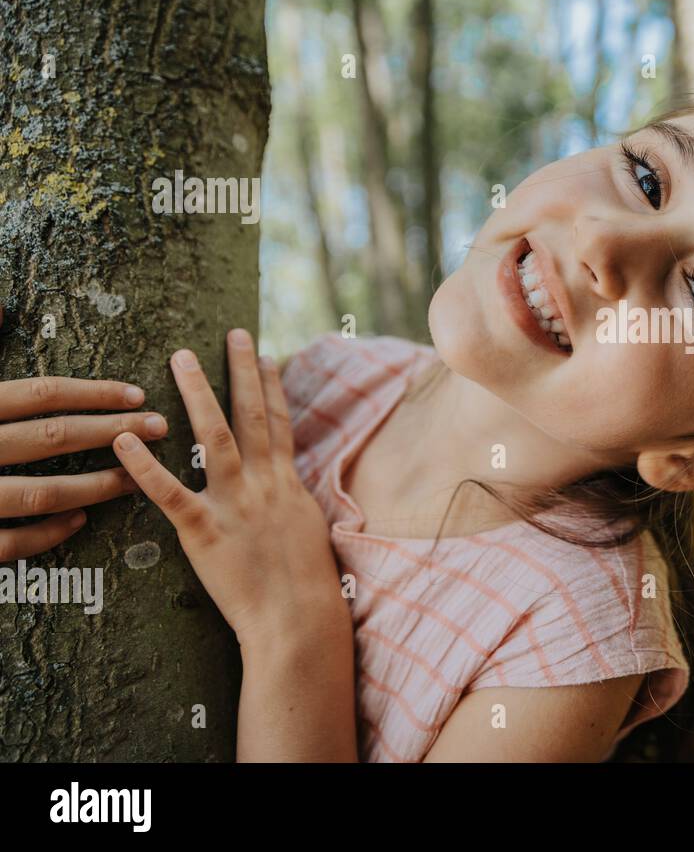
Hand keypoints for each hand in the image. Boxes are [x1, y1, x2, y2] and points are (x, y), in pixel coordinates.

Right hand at [0, 304, 169, 561]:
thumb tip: (0, 301)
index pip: (38, 393)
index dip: (93, 392)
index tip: (138, 393)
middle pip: (48, 439)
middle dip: (111, 432)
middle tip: (159, 428)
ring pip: (37, 493)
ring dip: (93, 485)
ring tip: (135, 479)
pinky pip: (7, 543)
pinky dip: (46, 533)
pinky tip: (80, 520)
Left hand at [111, 328, 346, 646]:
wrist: (298, 619)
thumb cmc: (308, 584)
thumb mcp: (309, 531)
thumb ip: (293, 501)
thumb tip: (290, 484)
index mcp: (288, 485)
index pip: (281, 424)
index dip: (274, 386)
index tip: (267, 353)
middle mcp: (264, 485)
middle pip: (253, 415)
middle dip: (242, 371)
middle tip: (231, 333)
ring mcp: (235, 505)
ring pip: (215, 437)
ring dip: (198, 394)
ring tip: (182, 359)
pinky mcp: (205, 532)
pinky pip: (171, 493)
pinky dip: (145, 467)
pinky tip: (125, 441)